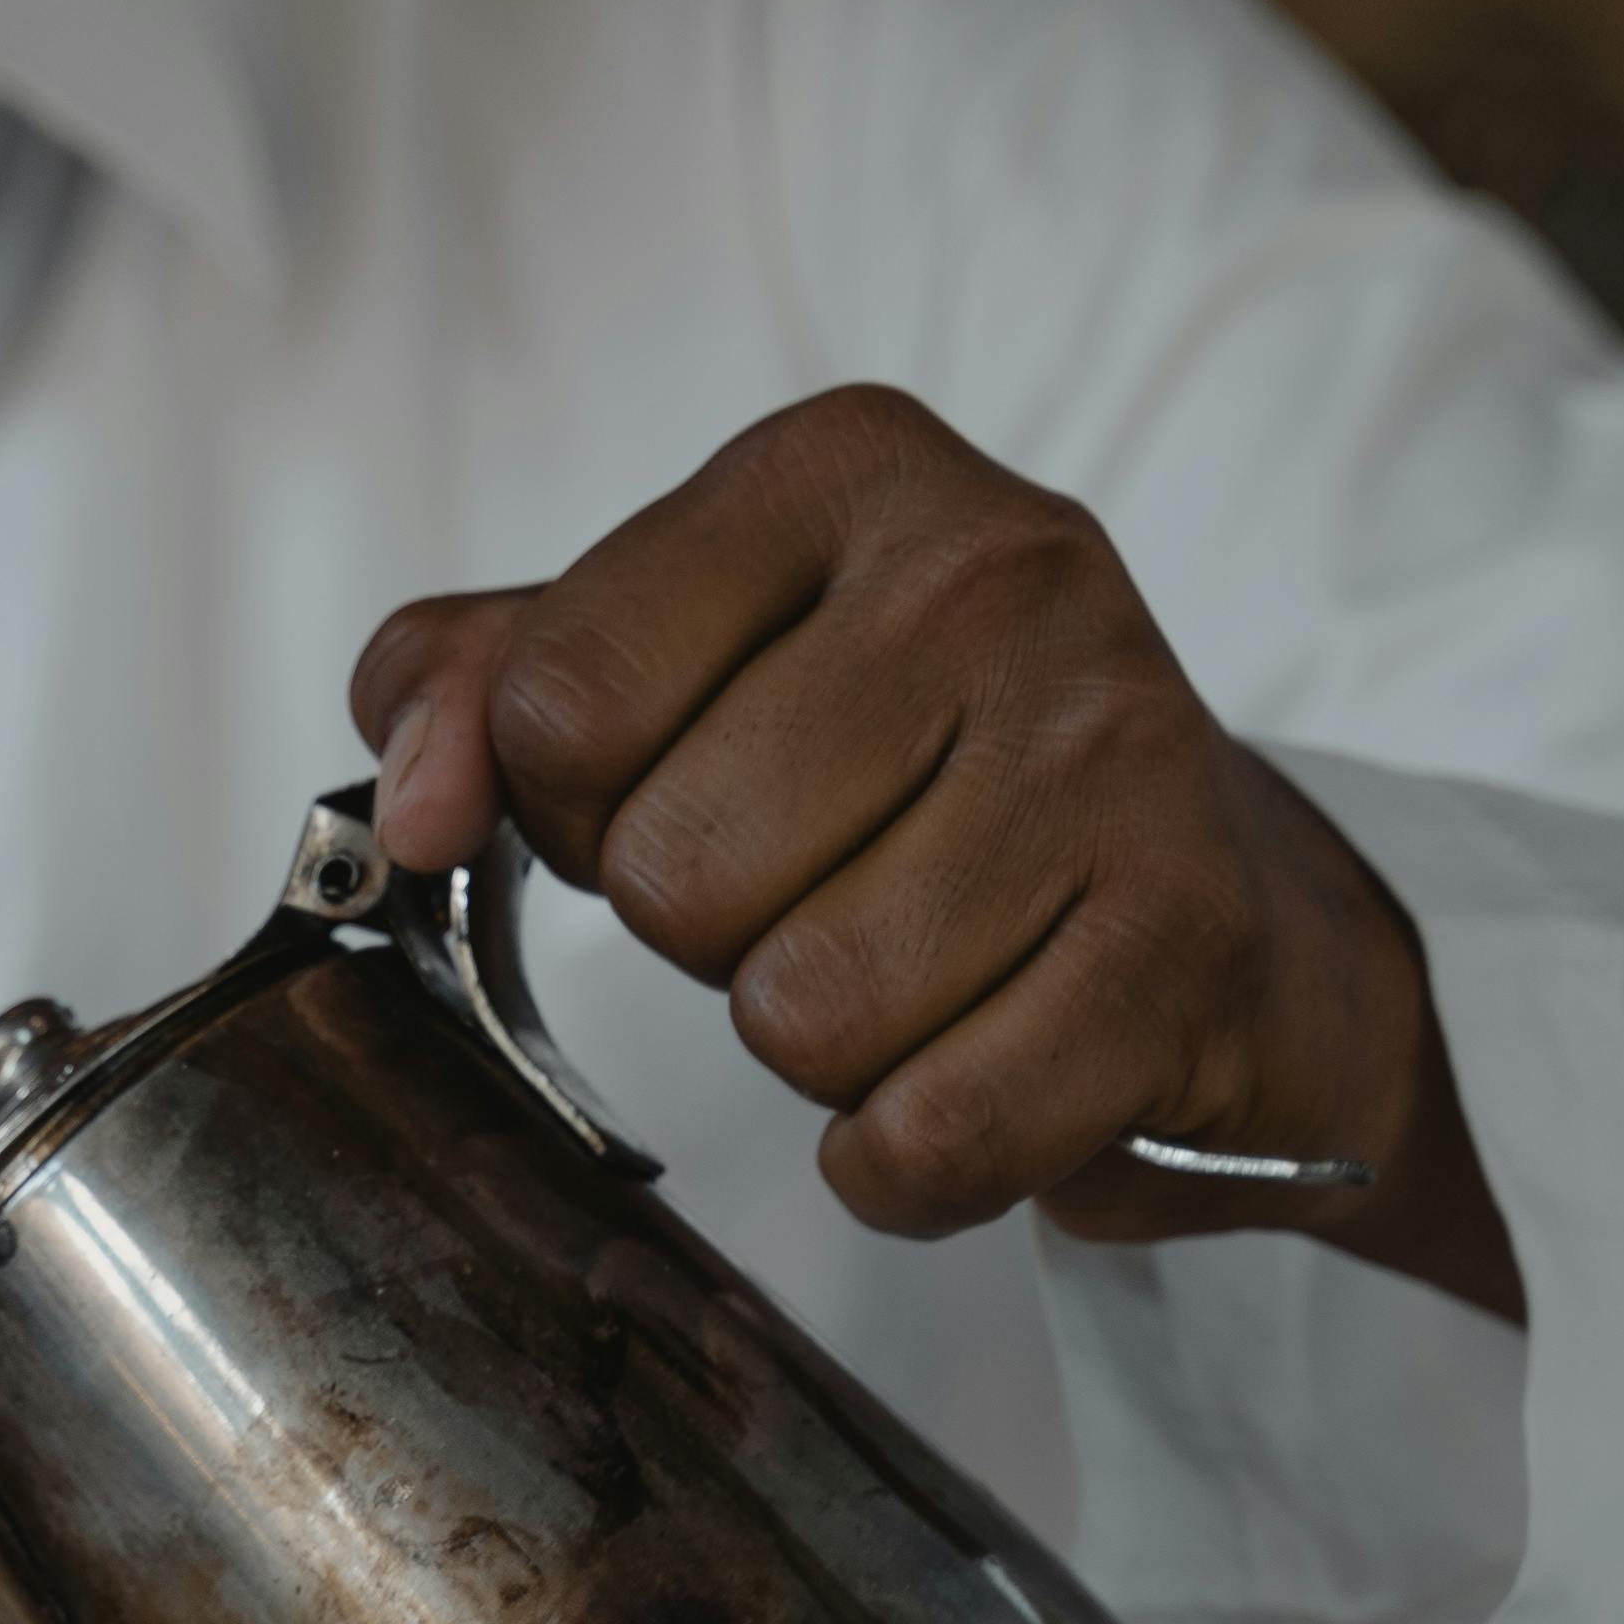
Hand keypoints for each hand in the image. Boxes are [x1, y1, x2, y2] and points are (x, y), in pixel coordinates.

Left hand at [352, 385, 1519, 1320]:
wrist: (1215, 904)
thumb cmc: (912, 771)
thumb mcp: (683, 663)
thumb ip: (487, 686)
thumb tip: (408, 807)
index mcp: (842, 468)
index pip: (560, 699)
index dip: (568, 806)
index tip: (667, 789)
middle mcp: (996, 572)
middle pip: (670, 873)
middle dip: (710, 931)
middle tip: (825, 881)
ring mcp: (1110, 753)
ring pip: (799, 1015)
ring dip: (820, 1045)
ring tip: (916, 959)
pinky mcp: (1182, 939)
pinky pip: (925, 1135)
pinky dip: (911, 1155)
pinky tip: (976, 1064)